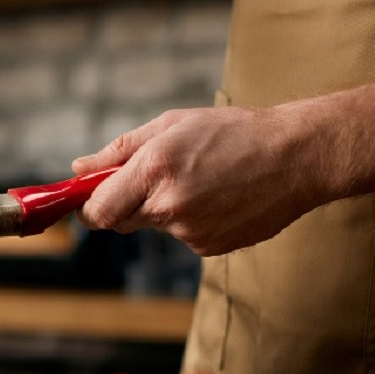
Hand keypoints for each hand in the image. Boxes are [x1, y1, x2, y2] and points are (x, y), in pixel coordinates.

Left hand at [71, 106, 325, 255]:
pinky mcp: (211, 248)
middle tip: (155, 177)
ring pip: (154, 226)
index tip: (88, 199)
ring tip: (199, 180)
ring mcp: (191, 232)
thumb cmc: (231, 132)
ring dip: (162, 208)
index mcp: (155, 170)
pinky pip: (182, 235)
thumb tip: (78, 168)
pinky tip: (216, 197)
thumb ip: (118, 150)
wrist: (296, 157)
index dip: (87, 208)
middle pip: (121, 220)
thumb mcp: (170, 125)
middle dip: (126, 202)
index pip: (98, 210)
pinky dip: (190, 219)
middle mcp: (169, 206)